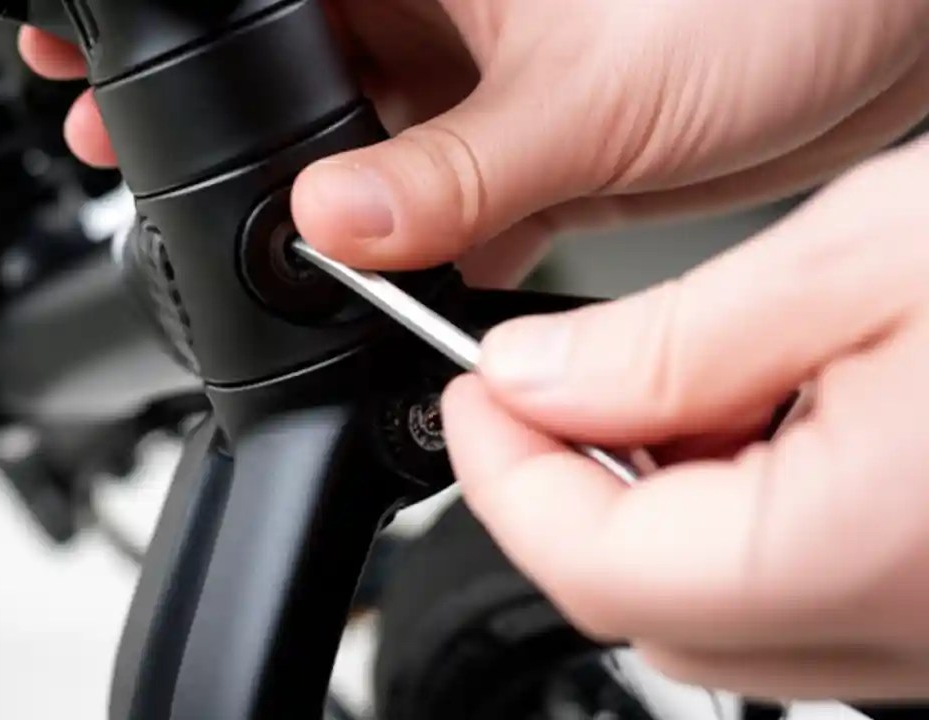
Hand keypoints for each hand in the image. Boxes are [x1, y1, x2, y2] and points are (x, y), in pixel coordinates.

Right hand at [20, 1, 928, 285]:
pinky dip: (386, 241)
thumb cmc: (760, 0)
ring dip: (285, 185)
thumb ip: (452, 171)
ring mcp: (465, 82)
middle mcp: (431, 11)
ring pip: (341, 137)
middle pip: (276, 58)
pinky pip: (419, 199)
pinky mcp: (511, 149)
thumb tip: (334, 225)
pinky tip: (349, 270)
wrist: (873, 46)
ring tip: (205, 217)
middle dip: (193, 100)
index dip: (164, 16)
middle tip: (102, 130)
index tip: (79, 41)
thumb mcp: (585, 96)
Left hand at [443, 135, 928, 701]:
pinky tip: (780, 416)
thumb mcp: (863, 253)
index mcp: (870, 548)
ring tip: (700, 377)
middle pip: (647, 604)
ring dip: (660, 505)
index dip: (502, 480)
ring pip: (722, 613)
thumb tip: (529, 386)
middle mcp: (916, 630)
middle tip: (567, 380)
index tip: (474, 395)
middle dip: (570, 493)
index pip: (596, 569)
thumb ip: (669, 344)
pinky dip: (747, 519)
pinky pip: (809, 601)